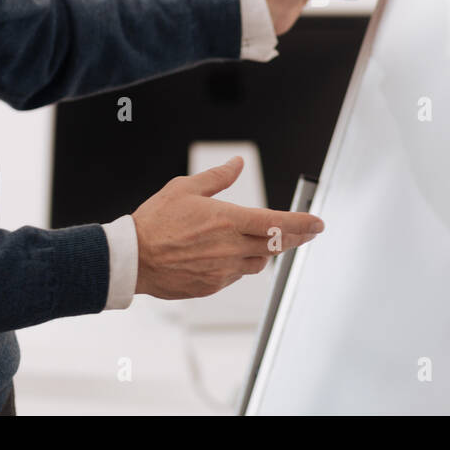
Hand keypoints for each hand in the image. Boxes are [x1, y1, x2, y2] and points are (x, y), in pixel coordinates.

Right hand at [131, 156, 324, 298]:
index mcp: (227, 220)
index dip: (302, 224)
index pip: (276, 223)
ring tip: (266, 242)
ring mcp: (223, 270)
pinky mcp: (212, 286)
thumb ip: (218, 178)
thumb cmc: (155, 222)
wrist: (132, 258)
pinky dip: (242, 264)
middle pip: (276, 246)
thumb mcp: (185, 188)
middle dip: (295, 238)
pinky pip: (237, 275)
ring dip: (267, 252)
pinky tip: (233, 256)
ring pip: (259, 263)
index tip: (317, 223)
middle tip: (308, 233)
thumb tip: (237, 164)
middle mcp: (230, 247)